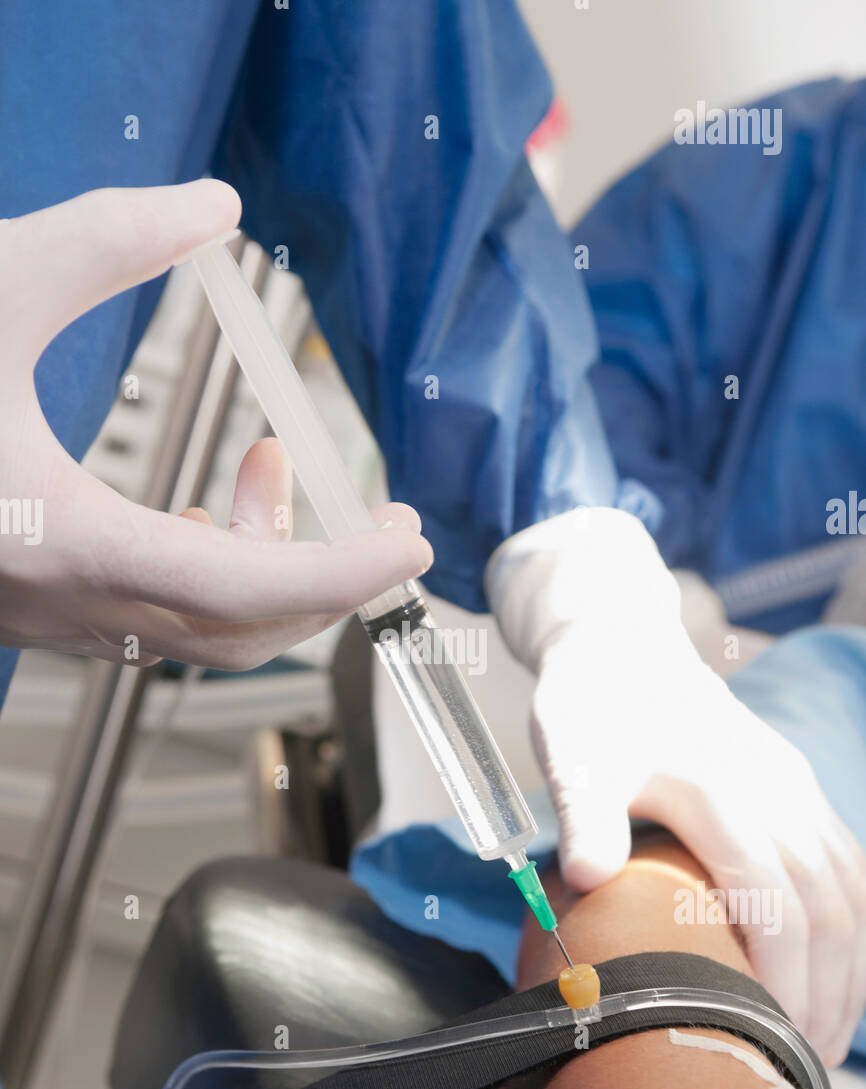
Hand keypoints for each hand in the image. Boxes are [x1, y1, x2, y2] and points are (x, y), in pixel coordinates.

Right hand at [0, 182, 431, 668]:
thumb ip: (108, 237)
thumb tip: (211, 202)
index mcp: (57, 539)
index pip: (244, 586)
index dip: (342, 571)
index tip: (411, 544)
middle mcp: (58, 602)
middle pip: (240, 630)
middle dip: (326, 577)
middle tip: (384, 523)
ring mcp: (45, 616)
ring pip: (194, 631)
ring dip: (260, 563)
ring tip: (269, 466)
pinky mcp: (34, 603)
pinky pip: (150, 616)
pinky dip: (203, 569)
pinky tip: (198, 505)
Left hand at [487, 506, 865, 1064]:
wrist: (622, 644)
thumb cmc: (593, 705)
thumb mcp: (572, 754)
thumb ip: (584, 815)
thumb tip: (585, 879)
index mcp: (724, 791)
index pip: (774, 898)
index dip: (780, 970)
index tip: (770, 1030)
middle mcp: (776, 791)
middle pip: (825, 905)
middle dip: (823, 987)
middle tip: (800, 1059)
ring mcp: (794, 789)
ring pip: (848, 888)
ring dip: (848, 964)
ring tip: (826, 1035)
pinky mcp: (796, 789)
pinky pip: (846, 864)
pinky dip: (853, 923)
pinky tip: (841, 969)